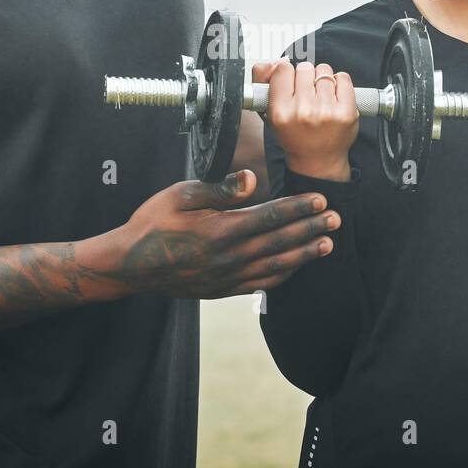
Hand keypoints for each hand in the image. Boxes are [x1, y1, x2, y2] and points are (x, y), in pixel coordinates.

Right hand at [112, 170, 341, 298]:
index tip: (319, 200)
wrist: (131, 265)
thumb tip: (251, 177)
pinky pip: (261, 284)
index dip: (297, 208)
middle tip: (336, 219)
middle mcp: (228, 257)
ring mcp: (227, 277)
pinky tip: (298, 266)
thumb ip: (219, 188)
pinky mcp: (224, 289)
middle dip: (311, 229)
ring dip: (305, 254)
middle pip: (280, 242)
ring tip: (328, 243)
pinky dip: (284, 275)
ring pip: (276, 266)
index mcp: (220, 230)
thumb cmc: (153, 222)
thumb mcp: (180, 195)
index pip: (269, 217)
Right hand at [253, 58, 356, 181]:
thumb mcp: (269, 113)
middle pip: (304, 67)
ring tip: (320, 96)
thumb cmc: (294, 136)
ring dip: (322, 79)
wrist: (317, 160)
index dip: (286, 73)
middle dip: (305, 77)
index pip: (283, 69)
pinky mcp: (346, 111)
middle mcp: (303, 111)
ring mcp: (326, 111)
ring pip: (324, 71)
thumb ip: (263, 83)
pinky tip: (333, 96)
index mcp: (280, 111)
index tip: (289, 81)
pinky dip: (339, 82)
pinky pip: (343, 78)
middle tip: (305, 92)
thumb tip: (272, 63)